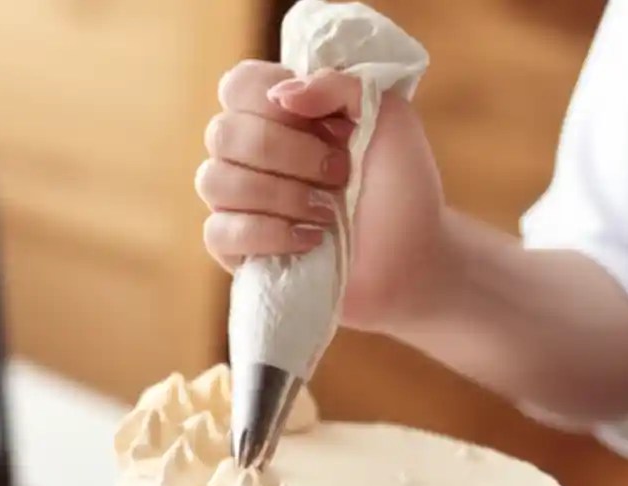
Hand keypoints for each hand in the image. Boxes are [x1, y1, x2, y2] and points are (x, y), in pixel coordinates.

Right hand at [196, 61, 447, 332]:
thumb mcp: (390, 120)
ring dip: (281, 195)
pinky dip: (268, 233)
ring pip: (215, 181)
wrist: (412, 259)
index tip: (323, 120)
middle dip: (288, 153)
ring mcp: (235, 201)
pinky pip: (218, 231)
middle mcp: (247, 154)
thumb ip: (343, 84)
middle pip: (224, 133)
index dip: (270, 98)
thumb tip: (282, 94)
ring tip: (327, 212)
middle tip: (339, 172)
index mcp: (280, 115)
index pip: (239, 85)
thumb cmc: (400, 189)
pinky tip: (308, 240)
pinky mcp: (232, 248)